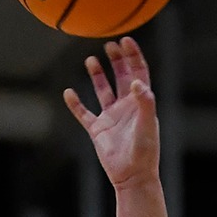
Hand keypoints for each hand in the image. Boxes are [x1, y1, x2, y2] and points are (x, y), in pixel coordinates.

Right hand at [64, 38, 159, 190]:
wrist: (132, 176)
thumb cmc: (145, 152)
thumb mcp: (147, 125)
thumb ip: (144, 102)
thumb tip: (137, 82)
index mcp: (140, 103)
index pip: (139, 73)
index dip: (134, 56)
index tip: (125, 40)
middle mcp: (126, 107)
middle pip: (122, 77)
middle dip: (117, 60)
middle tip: (109, 45)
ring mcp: (111, 117)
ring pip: (103, 90)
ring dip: (97, 75)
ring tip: (91, 60)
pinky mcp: (97, 130)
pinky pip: (84, 113)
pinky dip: (75, 103)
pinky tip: (69, 92)